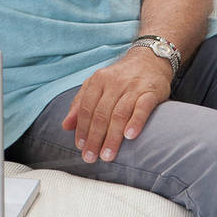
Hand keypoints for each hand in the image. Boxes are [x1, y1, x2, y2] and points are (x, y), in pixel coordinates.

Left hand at [60, 47, 172, 162]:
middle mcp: (114, 83)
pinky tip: (129, 136)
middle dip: (94, 138)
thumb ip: (80, 104)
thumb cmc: (121, 77)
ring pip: (119, 114)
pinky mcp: (151, 92)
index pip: (87, 108)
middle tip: (91, 157)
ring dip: (112, 137)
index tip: (80, 147)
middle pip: (101, 114)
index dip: (82, 129)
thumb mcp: (97, 85)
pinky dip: (135, 122)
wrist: (150, 59)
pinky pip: (142, 108)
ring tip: (107, 155)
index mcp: (98, 80)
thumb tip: (65, 126)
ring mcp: (133, 87)